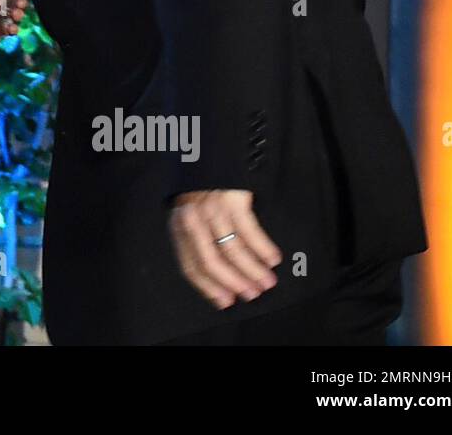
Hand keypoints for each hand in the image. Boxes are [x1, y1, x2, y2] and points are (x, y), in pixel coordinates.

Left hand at [168, 189, 281, 309]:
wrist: (208, 151)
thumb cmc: (201, 187)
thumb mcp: (189, 213)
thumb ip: (196, 239)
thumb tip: (218, 274)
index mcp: (179, 227)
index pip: (190, 265)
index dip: (208, 287)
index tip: (225, 301)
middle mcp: (192, 220)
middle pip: (211, 261)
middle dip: (233, 282)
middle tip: (252, 294)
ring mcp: (211, 209)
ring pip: (232, 249)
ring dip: (252, 270)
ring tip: (267, 281)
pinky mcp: (231, 199)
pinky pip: (249, 231)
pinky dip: (262, 248)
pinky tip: (272, 258)